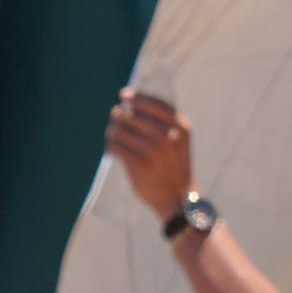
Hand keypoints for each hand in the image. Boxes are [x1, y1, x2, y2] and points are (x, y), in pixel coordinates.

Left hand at [105, 89, 193, 217]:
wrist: (177, 197)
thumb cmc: (173, 164)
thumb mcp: (178, 139)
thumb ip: (161, 121)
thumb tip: (126, 104)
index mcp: (180, 126)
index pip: (154, 103)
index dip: (137, 97)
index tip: (124, 95)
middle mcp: (168, 136)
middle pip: (132, 115)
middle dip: (119, 116)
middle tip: (115, 120)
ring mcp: (153, 150)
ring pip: (121, 130)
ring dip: (112, 131)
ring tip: (113, 136)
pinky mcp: (139, 165)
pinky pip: (116, 147)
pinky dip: (111, 147)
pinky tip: (112, 150)